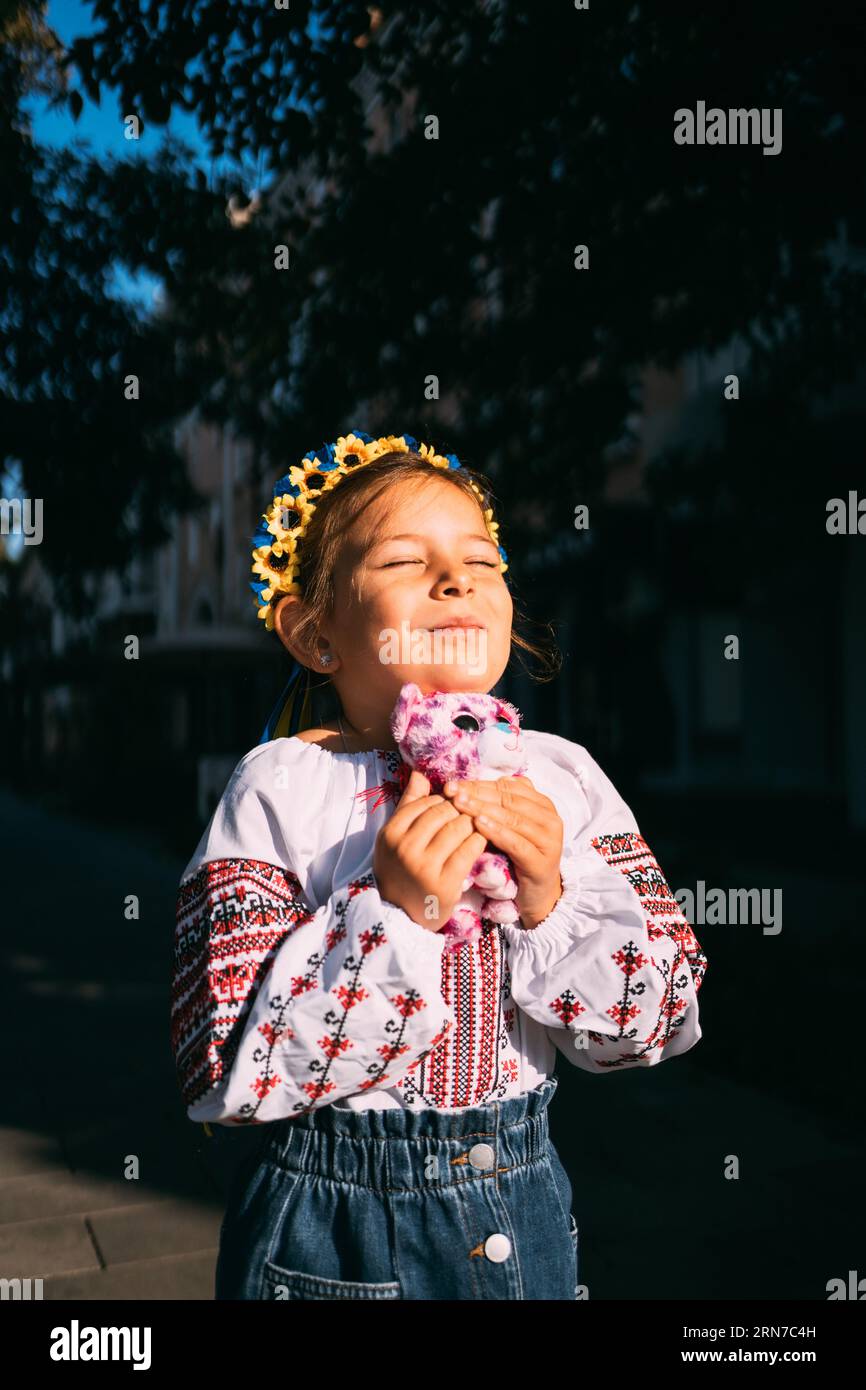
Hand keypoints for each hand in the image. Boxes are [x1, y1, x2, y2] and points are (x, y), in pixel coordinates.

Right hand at [373, 768, 488, 931]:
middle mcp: (405, 848)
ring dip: (474, 822)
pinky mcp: (444, 883)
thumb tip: (420, 772)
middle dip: (462, 808)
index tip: (455, 803)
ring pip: (459, 827)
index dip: (445, 799)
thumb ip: (409, 803)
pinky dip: (480, 840)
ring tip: (482, 822)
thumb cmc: (401, 870)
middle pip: (444, 812)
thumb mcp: (396, 837)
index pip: (426, 801)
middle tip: (473, 811)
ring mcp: (424, 866)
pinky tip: (483, 839)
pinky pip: (470, 850)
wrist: (401, 915)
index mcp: (391, 833)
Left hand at [442, 775, 563, 929]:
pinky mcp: (542, 861)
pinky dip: (497, 832)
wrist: (538, 895)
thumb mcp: (509, 828)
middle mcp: (550, 819)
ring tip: (460, 804)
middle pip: (508, 800)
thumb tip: (470, 784)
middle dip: (477, 794)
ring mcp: (549, 840)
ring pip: (512, 818)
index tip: (453, 784)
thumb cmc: (518, 858)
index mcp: (542, 805)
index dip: (479, 784)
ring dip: (483, 809)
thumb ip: (498, 805)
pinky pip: (516, 843)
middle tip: (452, 792)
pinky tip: (478, 825)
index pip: (507, 788)